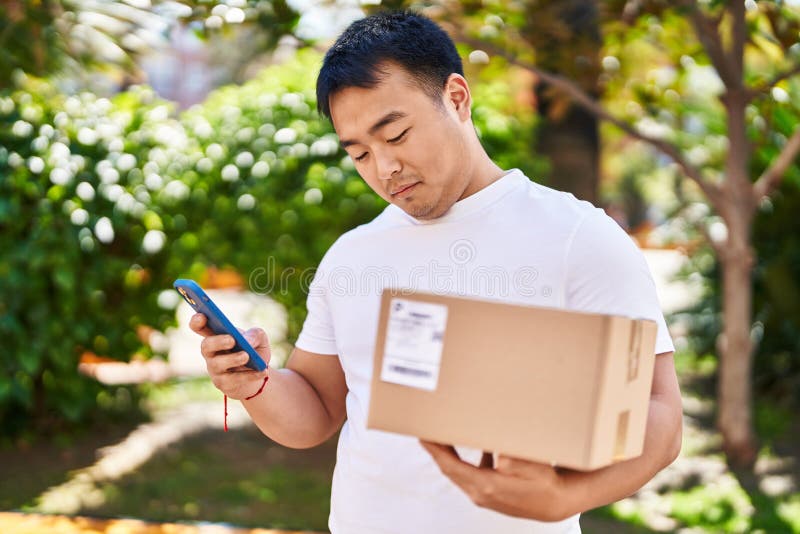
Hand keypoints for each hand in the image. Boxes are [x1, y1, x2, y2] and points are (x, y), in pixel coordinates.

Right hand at [189, 312, 270, 399]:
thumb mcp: (259, 338)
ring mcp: (215, 369)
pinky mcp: (224, 384)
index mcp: (215, 335)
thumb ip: (255, 334)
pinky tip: (262, 371)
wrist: (259, 373)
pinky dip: (250, 375)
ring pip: (217, 364)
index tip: (202, 316)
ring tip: (246, 355)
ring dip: (232, 359)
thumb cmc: (253, 350)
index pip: (199, 327)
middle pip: (206, 346)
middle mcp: (211, 352)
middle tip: (231, 339)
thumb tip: (247, 340)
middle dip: (217, 342)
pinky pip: (234, 379)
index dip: (197, 321)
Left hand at [419, 440, 573, 521]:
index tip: (423, 436)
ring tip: (445, 437)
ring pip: (459, 473)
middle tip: (428, 432)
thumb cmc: (545, 483)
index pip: (450, 465)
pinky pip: (471, 475)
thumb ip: (510, 458)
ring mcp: (484, 496)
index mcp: (486, 485)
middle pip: (450, 469)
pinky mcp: (489, 495)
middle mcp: (480, 493)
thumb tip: (496, 453)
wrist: (557, 503)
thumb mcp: (530, 465)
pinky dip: (467, 462)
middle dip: (437, 450)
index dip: (435, 450)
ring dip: (450, 455)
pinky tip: (476, 448)